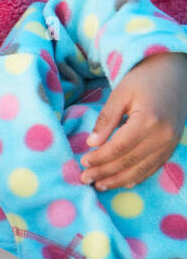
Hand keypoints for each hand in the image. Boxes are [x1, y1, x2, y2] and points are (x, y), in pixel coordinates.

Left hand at [80, 52, 186, 189]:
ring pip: (142, 168)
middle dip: (105, 173)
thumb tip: (92, 144)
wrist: (175, 73)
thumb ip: (106, 119)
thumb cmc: (144, 79)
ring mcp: (170, 142)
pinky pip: (154, 166)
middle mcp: (162, 135)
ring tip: (100, 185)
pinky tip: (123, 182)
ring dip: (119, 180)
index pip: (119, 147)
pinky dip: (138, 177)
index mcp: (148, 120)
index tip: (83, 163)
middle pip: (130, 161)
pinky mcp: (172, 145)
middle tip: (85, 179)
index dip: (100, 158)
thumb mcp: (120, 93)